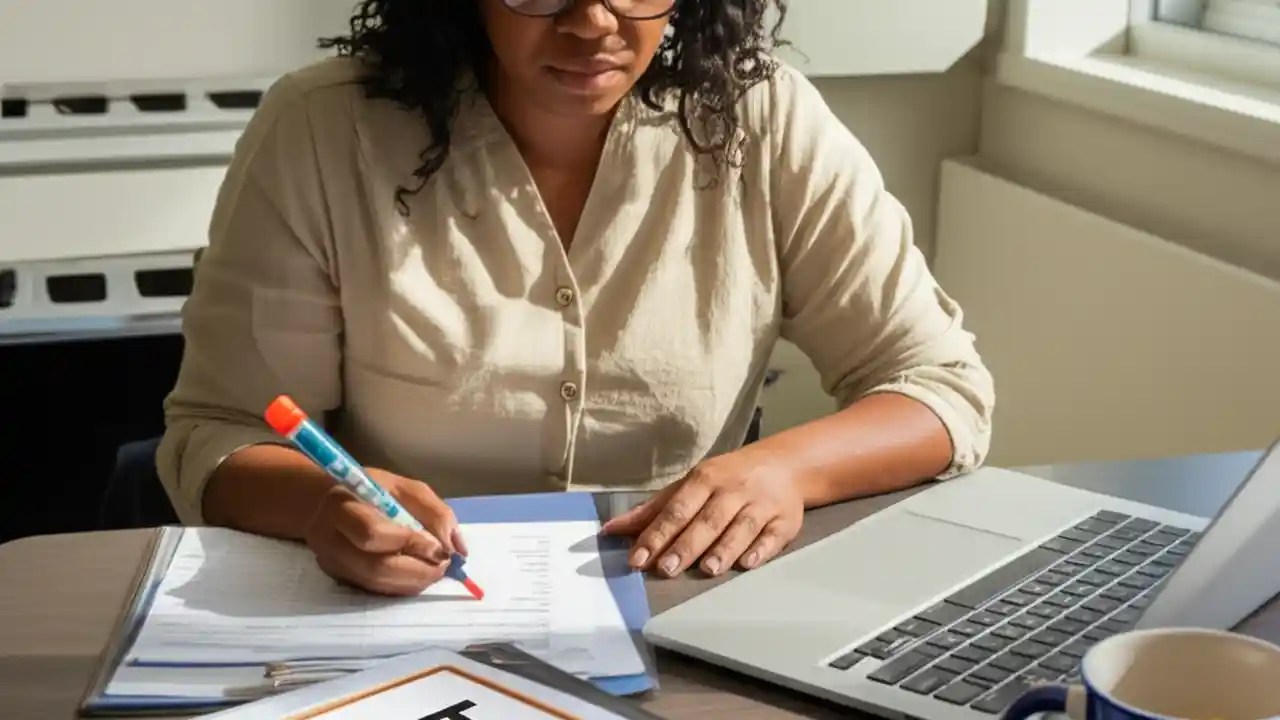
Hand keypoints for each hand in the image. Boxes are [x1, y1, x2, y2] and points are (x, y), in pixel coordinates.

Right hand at [302, 469, 467, 595]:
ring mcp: (334, 565)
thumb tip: (457, 548)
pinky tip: (419, 576)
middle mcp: (333, 541)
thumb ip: (433, 512)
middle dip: (418, 570)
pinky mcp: (341, 580)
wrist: (320, 505)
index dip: (410, 544)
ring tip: (436, 570)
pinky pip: (377, 590)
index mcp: (343, 507)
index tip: (439, 547)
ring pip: (378, 585)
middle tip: (444, 565)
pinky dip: (404, 587)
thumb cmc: (366, 491)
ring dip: (415, 582)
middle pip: (376, 568)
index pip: (373, 533)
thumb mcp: (402, 486)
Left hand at [601, 452, 803, 577]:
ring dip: (724, 548)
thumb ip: (654, 509)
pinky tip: (748, 563)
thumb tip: (613, 528)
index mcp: (705, 479)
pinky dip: (761, 549)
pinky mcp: (785, 520)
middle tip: (667, 569)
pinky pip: (773, 536)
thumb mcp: (690, 484)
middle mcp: (733, 490)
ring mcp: (761, 505)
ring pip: (741, 527)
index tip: (638, 559)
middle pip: (708, 520)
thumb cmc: (728, 478)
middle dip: (686, 545)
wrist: (785, 465)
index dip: (657, 534)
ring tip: (708, 569)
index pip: (677, 509)